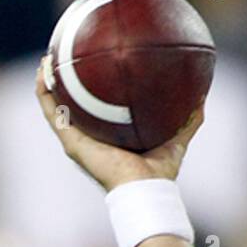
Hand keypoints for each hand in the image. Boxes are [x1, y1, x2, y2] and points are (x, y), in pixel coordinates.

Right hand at [35, 61, 203, 191]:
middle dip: (67, 81)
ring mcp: (78, 139)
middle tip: (67, 56)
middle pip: (73, 104)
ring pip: (55, 105)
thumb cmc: (160, 172)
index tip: (93, 63)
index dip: (93, 88)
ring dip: (49, 80)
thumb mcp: (176, 137)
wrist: (143, 189)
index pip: (97, 109)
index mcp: (110, 136)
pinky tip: (43, 71)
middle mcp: (91, 137)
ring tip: (47, 58)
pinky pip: (50, 112)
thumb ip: (188, 119)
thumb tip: (202, 97)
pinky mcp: (71, 142)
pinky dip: (44, 91)